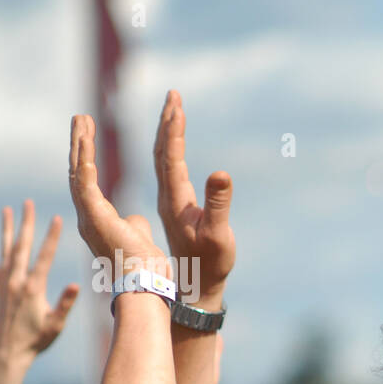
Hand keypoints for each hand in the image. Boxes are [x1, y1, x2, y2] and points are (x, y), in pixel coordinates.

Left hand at [0, 200, 79, 383]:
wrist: (8, 354)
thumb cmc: (36, 341)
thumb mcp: (56, 324)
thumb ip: (65, 304)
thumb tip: (75, 284)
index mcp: (33, 288)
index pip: (45, 257)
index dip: (52, 237)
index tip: (58, 218)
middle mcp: (16, 282)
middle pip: (22, 246)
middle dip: (27, 224)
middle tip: (29, 203)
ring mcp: (5, 284)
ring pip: (6, 251)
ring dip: (7, 230)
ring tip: (7, 211)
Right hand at [69, 115, 168, 272]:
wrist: (145, 288)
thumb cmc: (145, 271)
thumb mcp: (140, 239)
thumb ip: (134, 225)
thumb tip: (134, 219)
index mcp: (99, 221)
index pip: (88, 183)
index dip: (87, 159)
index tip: (87, 137)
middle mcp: (89, 218)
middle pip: (78, 173)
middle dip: (79, 144)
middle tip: (80, 118)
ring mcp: (89, 218)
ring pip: (78, 174)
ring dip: (80, 146)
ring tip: (81, 120)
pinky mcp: (96, 220)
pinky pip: (86, 187)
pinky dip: (85, 165)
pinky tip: (85, 145)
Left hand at [153, 90, 234, 302]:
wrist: (197, 288)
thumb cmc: (211, 263)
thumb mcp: (219, 234)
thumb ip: (218, 203)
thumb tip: (220, 172)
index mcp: (175, 202)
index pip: (171, 158)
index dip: (174, 130)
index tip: (176, 104)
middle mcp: (168, 199)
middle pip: (162, 153)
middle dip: (168, 122)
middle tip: (173, 95)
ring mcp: (170, 202)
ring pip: (162, 161)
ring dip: (167, 133)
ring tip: (173, 110)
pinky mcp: (176, 208)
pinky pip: (168, 172)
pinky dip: (170, 151)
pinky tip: (173, 147)